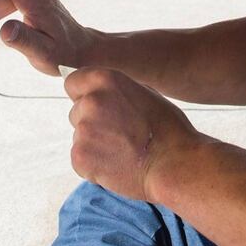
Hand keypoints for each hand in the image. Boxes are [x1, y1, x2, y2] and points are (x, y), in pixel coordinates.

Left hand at [65, 68, 200, 201]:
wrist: (172, 163)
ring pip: (79, 136)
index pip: (73, 82)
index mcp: (105, 80)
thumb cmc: (167, 129)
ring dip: (94, 144)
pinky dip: (93, 165)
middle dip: (91, 122)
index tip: (97, 107)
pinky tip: (116, 165)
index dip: (84, 95)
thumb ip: (117, 91)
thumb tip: (103, 94)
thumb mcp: (145, 94)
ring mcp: (83, 130)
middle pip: (76, 111)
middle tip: (118, 134)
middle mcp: (90, 101)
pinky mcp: (80, 156)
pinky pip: (80, 159)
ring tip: (121, 152)